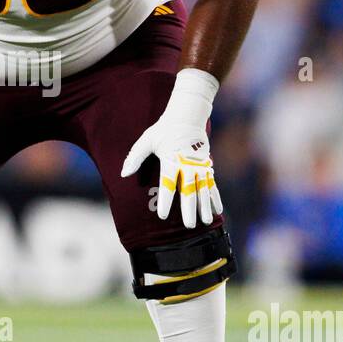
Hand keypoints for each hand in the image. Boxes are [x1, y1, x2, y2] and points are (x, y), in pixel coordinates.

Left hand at [120, 69, 222, 228]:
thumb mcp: (146, 140)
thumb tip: (124, 174)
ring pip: (204, 189)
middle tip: (189, 225)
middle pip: (189, 189)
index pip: (168, 183)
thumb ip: (135, 157)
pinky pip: (212, 183)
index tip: (162, 215)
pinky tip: (218, 210)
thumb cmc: (163, 130)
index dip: (166, 200)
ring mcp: (199, 165)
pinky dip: (215, 197)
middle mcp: (187, 164)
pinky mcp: (207, 165)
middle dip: (189, 208)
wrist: (187, 116)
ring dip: (205, 206)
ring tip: (206, 221)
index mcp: (171, 159)